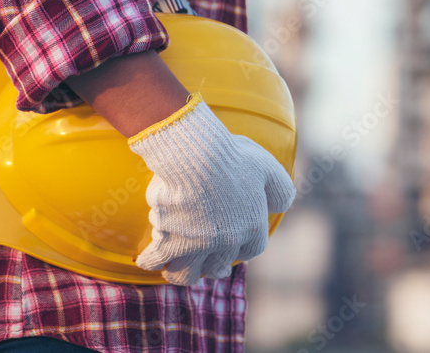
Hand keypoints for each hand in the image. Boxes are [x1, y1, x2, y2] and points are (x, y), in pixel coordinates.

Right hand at [127, 92, 295, 284]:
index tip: (234, 244)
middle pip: (217, 268)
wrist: (198, 156)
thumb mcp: (270, 169)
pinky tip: (148, 256)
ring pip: (185, 274)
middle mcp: (224, 244)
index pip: (250, 251)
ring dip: (180, 271)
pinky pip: (154, 261)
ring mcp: (195, 246)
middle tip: (205, 261)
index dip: (241, 248)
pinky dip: (150, 260)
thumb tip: (281, 206)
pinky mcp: (168, 241)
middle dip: (212, 266)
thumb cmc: (234, 157)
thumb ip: (280, 191)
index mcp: (251, 229)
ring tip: (175, 264)